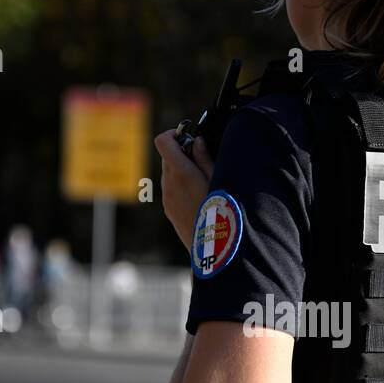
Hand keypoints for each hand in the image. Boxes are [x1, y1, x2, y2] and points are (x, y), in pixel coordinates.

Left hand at [154, 131, 214, 251]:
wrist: (211, 248)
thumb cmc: (220, 212)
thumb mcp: (219, 180)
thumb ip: (204, 158)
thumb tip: (196, 142)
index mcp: (181, 171)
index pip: (163, 141)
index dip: (174, 134)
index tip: (188, 137)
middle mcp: (169, 182)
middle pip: (167, 156)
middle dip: (181, 152)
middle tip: (201, 160)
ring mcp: (166, 197)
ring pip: (168, 172)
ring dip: (181, 170)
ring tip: (202, 181)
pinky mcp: (168, 209)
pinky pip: (170, 188)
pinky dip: (180, 185)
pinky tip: (198, 197)